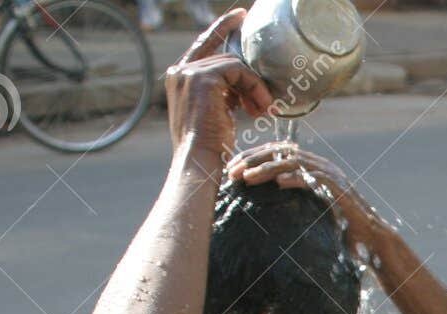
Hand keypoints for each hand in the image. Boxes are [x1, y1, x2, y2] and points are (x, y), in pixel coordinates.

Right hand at [165, 9, 271, 159]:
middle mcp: (179, 71)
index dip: (223, 29)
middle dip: (250, 80)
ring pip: (234, 64)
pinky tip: (259, 109)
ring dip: (255, 88)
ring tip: (262, 112)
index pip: (204, 45)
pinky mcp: (202, 78)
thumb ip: (223, 94)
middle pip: (225, 56)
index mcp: (179, 78)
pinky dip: (254, 88)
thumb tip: (245, 86)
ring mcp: (188, 72)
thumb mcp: (216, 114)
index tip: (241, 17)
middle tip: (267, 102)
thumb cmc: (210, 148)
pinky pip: (239, 70)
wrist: (199, 162)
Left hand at [227, 142, 385, 251]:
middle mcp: (322, 166)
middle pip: (281, 151)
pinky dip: (295, 178)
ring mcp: (332, 175)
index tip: (232, 167)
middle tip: (231, 171)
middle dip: (253, 159)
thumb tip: (264, 201)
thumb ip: (293, 199)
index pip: (278, 151)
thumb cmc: (341, 229)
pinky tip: (278, 184)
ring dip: (267, 168)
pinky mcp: (338, 189)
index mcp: (313, 167)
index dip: (253, 156)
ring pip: (293, 162)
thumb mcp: (311, 209)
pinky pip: (313, 178)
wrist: (372, 240)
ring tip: (246, 178)